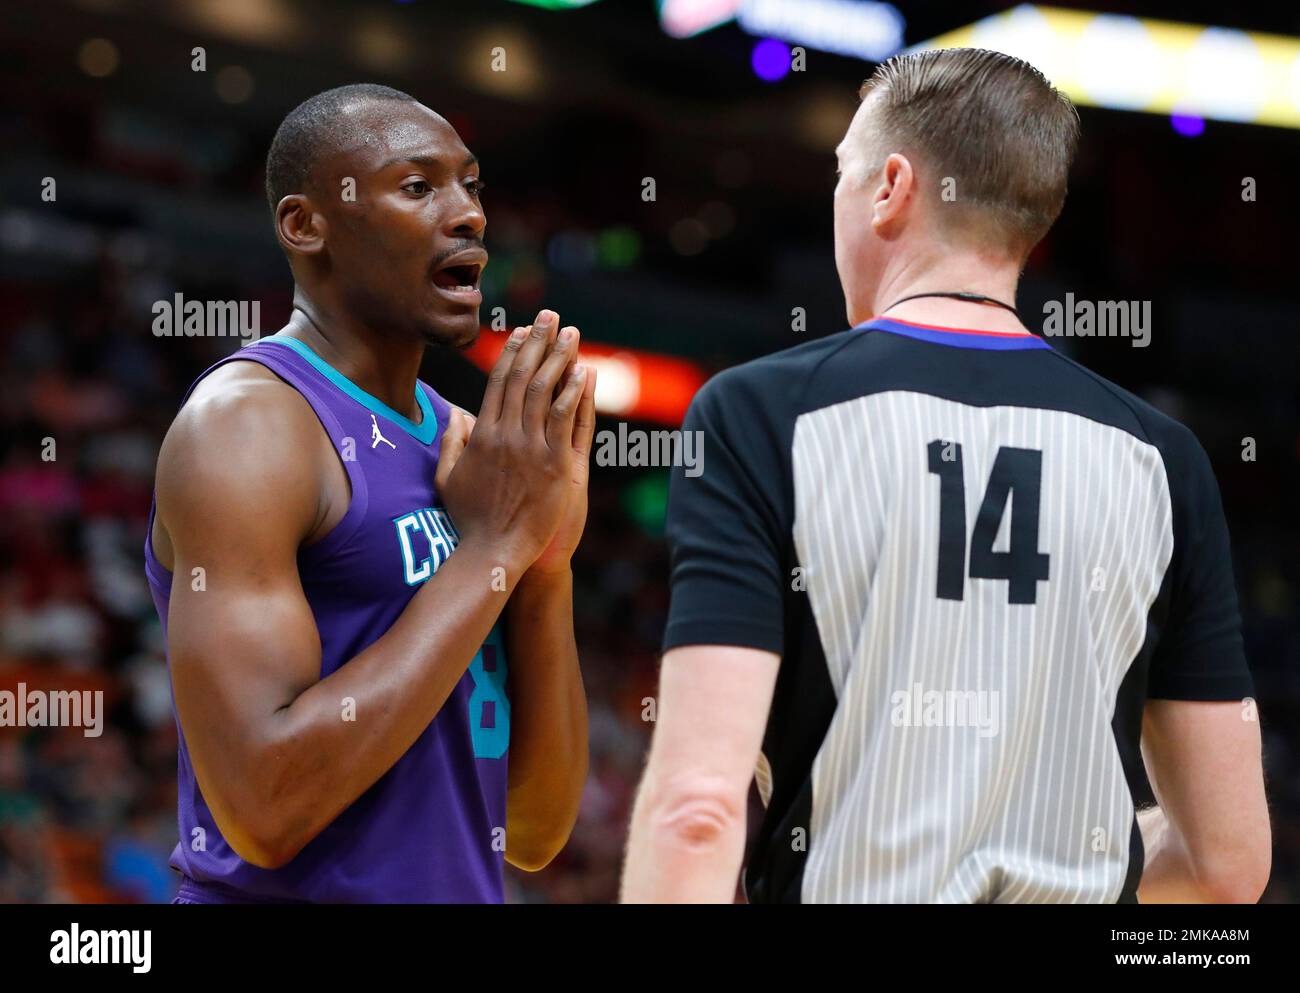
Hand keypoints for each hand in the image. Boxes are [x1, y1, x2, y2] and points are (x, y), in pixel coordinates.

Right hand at [436, 310, 587, 580]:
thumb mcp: (447, 478)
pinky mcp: (553, 464)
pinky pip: (563, 420)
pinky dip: (572, 392)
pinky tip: (583, 372)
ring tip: (571, 334)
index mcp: (481, 435)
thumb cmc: (469, 520)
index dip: (512, 353)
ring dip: (558, 358)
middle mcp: (504, 435)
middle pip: (522, 378)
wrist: (492, 551)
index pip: (497, 383)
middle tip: (550, 317)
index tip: (522, 331)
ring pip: (543, 392)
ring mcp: (530, 448)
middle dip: (537, 343)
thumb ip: (450, 443)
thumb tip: (454, 414)